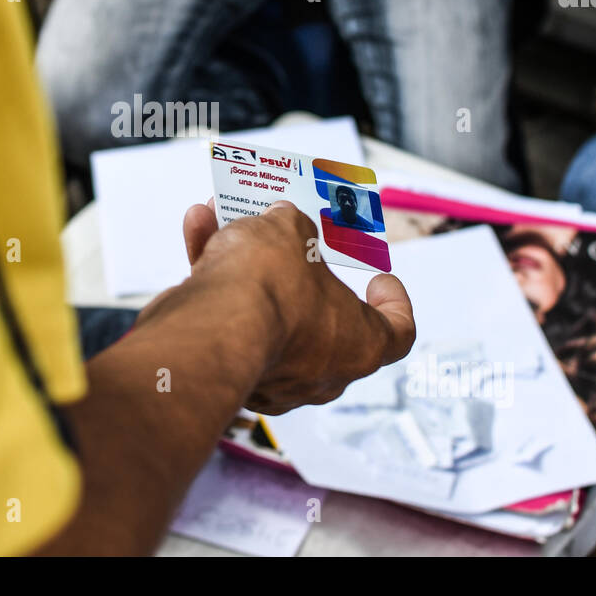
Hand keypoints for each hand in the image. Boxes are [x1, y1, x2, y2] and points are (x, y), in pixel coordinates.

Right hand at [180, 199, 414, 414]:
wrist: (210, 330)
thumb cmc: (271, 290)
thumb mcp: (292, 233)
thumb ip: (293, 227)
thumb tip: (282, 224)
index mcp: (361, 344)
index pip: (396, 333)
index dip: (393, 303)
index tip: (380, 279)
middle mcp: (320, 370)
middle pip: (318, 313)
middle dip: (296, 269)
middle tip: (288, 236)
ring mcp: (272, 376)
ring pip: (264, 311)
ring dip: (245, 264)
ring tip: (227, 219)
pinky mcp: (227, 370)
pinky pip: (228, 320)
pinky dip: (215, 280)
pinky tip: (199, 230)